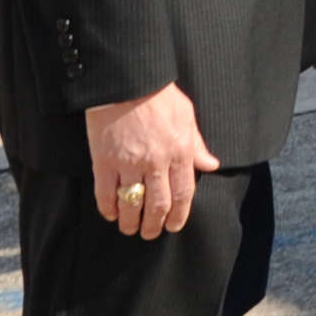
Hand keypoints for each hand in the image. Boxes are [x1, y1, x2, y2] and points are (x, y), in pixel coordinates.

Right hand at [86, 84, 217, 238]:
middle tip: (151, 234)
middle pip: (158, 205)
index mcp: (180, 150)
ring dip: (131, 223)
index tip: (175, 226)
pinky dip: (109, 209)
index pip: (184, 192)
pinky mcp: (104, 162)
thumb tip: (211, 165)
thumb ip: (197, 145)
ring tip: (131, 230)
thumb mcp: (187, 116)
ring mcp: (129, 164)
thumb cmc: (159, 96)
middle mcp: (156, 162)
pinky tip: (111, 215)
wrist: (127, 82)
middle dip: (155, 224)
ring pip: (132, 205)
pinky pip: (106, 195)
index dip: (180, 214)